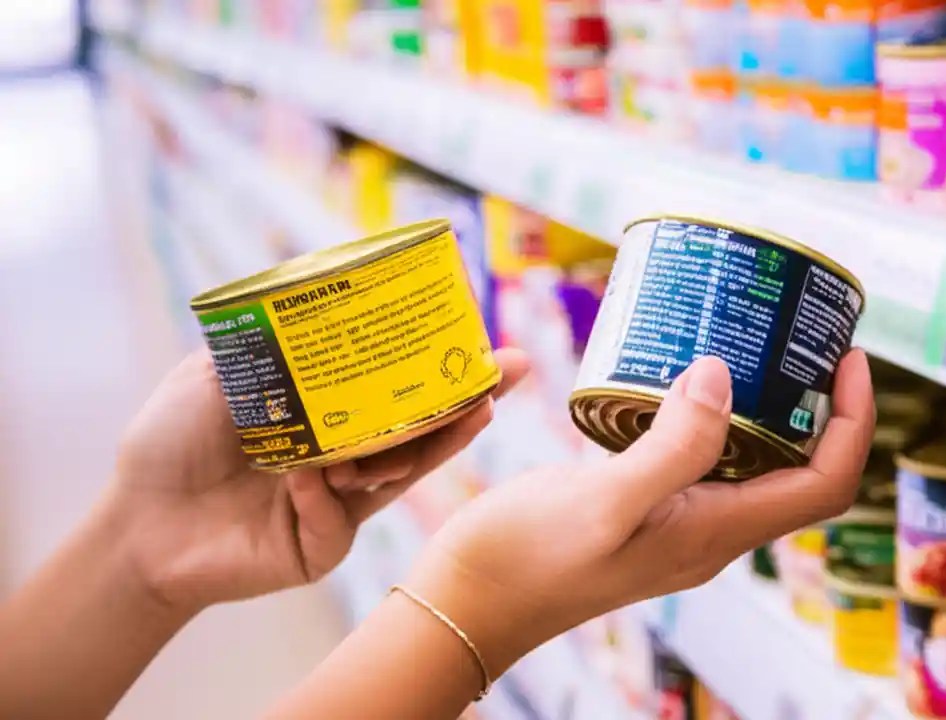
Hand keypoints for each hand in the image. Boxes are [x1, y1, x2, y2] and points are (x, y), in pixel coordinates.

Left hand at [109, 347, 529, 611]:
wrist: (135, 523)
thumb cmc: (169, 445)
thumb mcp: (213, 374)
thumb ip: (263, 346)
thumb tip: (312, 295)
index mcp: (328, 417)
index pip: (397, 391)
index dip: (442, 369)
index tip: (483, 344)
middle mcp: (345, 459)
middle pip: (422, 432)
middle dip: (470, 404)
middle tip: (506, 376)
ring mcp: (339, 505)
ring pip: (401, 474)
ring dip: (425, 446)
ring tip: (456, 417)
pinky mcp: (319, 547)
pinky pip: (338, 520)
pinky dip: (325, 498)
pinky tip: (306, 481)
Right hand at [404, 351, 874, 673]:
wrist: (467, 600)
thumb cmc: (529, 562)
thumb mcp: (606, 502)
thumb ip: (674, 447)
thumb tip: (723, 376)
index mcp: (718, 533)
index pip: (823, 484)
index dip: (851, 423)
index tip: (846, 359)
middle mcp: (710, 528)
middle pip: (798, 470)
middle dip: (817, 406)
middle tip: (802, 337)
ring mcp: (675, 517)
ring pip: (749, 459)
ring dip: (765, 406)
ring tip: (753, 342)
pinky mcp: (641, 502)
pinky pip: (697, 453)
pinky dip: (706, 411)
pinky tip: (678, 373)